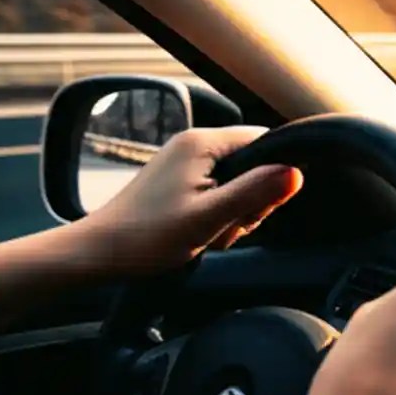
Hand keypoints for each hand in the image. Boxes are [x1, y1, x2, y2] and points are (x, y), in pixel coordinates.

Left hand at [77, 126, 302, 274]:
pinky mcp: (180, 179)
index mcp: (202, 143)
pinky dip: (220, 214)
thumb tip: (296, 172)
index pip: (266, 141)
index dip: (273, 176)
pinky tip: (202, 231)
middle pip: (255, 164)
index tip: (255, 207)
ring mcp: (185, 161)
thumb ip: (254, 193)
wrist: (98, 253)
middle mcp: (194, 144)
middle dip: (251, 200)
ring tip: (210, 230)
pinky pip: (220, 191)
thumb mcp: (209, 218)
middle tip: (224, 225)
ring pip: (240, 181)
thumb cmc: (146, 237)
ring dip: (235, 211)